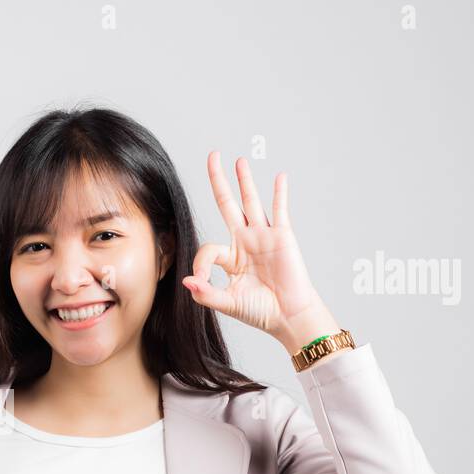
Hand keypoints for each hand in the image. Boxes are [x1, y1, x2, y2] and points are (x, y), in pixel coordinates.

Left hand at [182, 151, 341, 353]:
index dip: (200, 264)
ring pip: (251, 202)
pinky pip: (279, 211)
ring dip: (245, 181)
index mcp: (230, 258)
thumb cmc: (260, 311)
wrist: (288, 316)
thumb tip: (186, 281)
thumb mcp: (227, 303)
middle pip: (227, 204)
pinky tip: (279, 177)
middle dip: (218, 181)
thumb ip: (205, 294)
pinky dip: (280, 194)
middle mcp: (245, 241)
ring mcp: (264, 237)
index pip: (208, 249)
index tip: (201, 280)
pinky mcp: (282, 237)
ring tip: (238, 161)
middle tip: (212, 156)